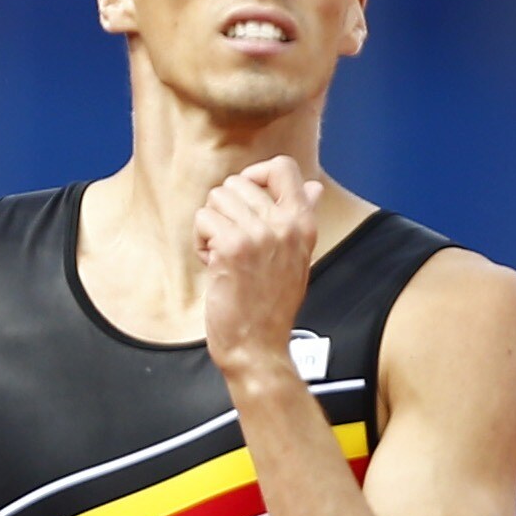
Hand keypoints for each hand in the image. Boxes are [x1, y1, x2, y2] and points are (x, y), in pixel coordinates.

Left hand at [195, 157, 322, 381]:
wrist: (258, 349)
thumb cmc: (272, 308)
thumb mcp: (298, 259)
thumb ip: (303, 219)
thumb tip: (314, 188)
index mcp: (303, 224)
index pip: (284, 167)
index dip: (257, 174)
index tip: (247, 199)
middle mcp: (284, 224)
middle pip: (238, 182)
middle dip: (226, 211)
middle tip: (233, 246)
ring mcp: (258, 234)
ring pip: (217, 197)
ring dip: (212, 226)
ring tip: (224, 257)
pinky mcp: (232, 247)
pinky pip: (203, 219)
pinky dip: (201, 243)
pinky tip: (214, 267)